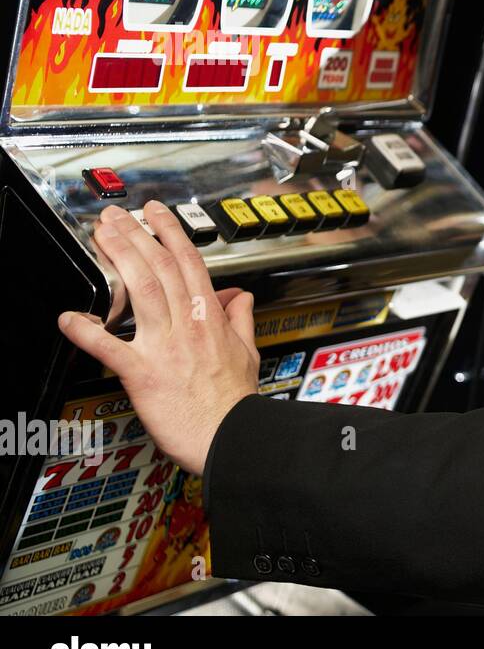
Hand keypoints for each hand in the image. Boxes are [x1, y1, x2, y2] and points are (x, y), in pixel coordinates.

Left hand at [58, 202, 257, 474]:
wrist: (229, 434)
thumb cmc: (235, 401)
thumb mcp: (249, 351)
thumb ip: (242, 319)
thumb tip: (243, 297)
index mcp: (210, 318)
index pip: (189, 263)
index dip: (171, 233)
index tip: (155, 214)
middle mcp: (187, 325)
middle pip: (159, 268)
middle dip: (136, 235)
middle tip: (115, 217)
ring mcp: (164, 346)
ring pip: (140, 291)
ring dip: (118, 259)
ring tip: (101, 237)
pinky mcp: (142, 372)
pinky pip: (109, 347)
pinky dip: (86, 331)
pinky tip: (69, 317)